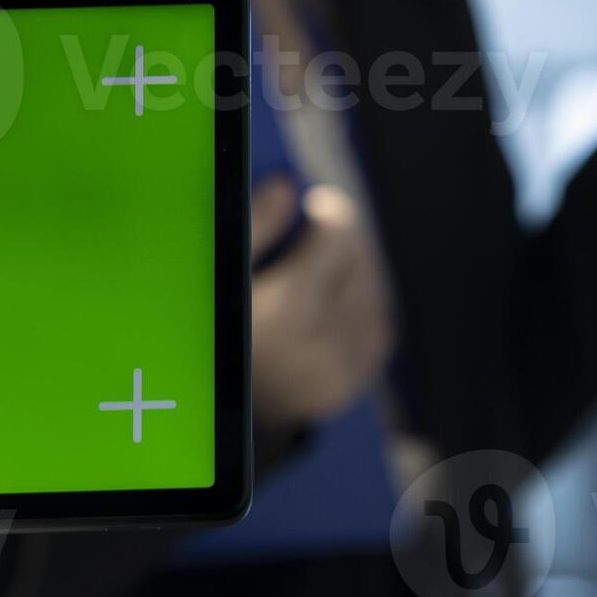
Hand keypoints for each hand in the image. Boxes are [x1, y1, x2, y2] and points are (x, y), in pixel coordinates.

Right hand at [249, 178, 393, 432]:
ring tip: (317, 275)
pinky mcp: (361, 373)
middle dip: (341, 243)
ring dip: (353, 272)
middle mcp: (329, 338)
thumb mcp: (225, 278)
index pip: (338, 233)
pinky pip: (377, 318)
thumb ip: (252, 228)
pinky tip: (328, 309)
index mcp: (293, 308)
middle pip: (360, 256)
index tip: (313, 207)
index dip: (327, 213)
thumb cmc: (220, 331)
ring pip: (373, 286)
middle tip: (312, 241)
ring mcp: (350, 360)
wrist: (229, 409)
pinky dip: (360, 306)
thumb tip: (285, 186)